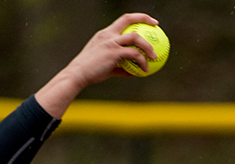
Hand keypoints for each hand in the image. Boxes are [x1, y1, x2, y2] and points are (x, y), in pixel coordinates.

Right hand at [36, 14, 158, 115]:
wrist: (77, 75)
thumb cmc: (91, 73)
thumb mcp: (106, 66)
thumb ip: (120, 66)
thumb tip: (134, 72)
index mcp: (105, 34)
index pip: (122, 20)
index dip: (137, 18)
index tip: (149, 22)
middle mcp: (108, 34)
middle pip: (128, 19)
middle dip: (144, 19)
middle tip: (157, 27)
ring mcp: (110, 42)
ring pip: (135, 37)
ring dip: (148, 46)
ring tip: (154, 56)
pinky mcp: (113, 52)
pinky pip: (133, 54)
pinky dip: (142, 61)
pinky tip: (146, 70)